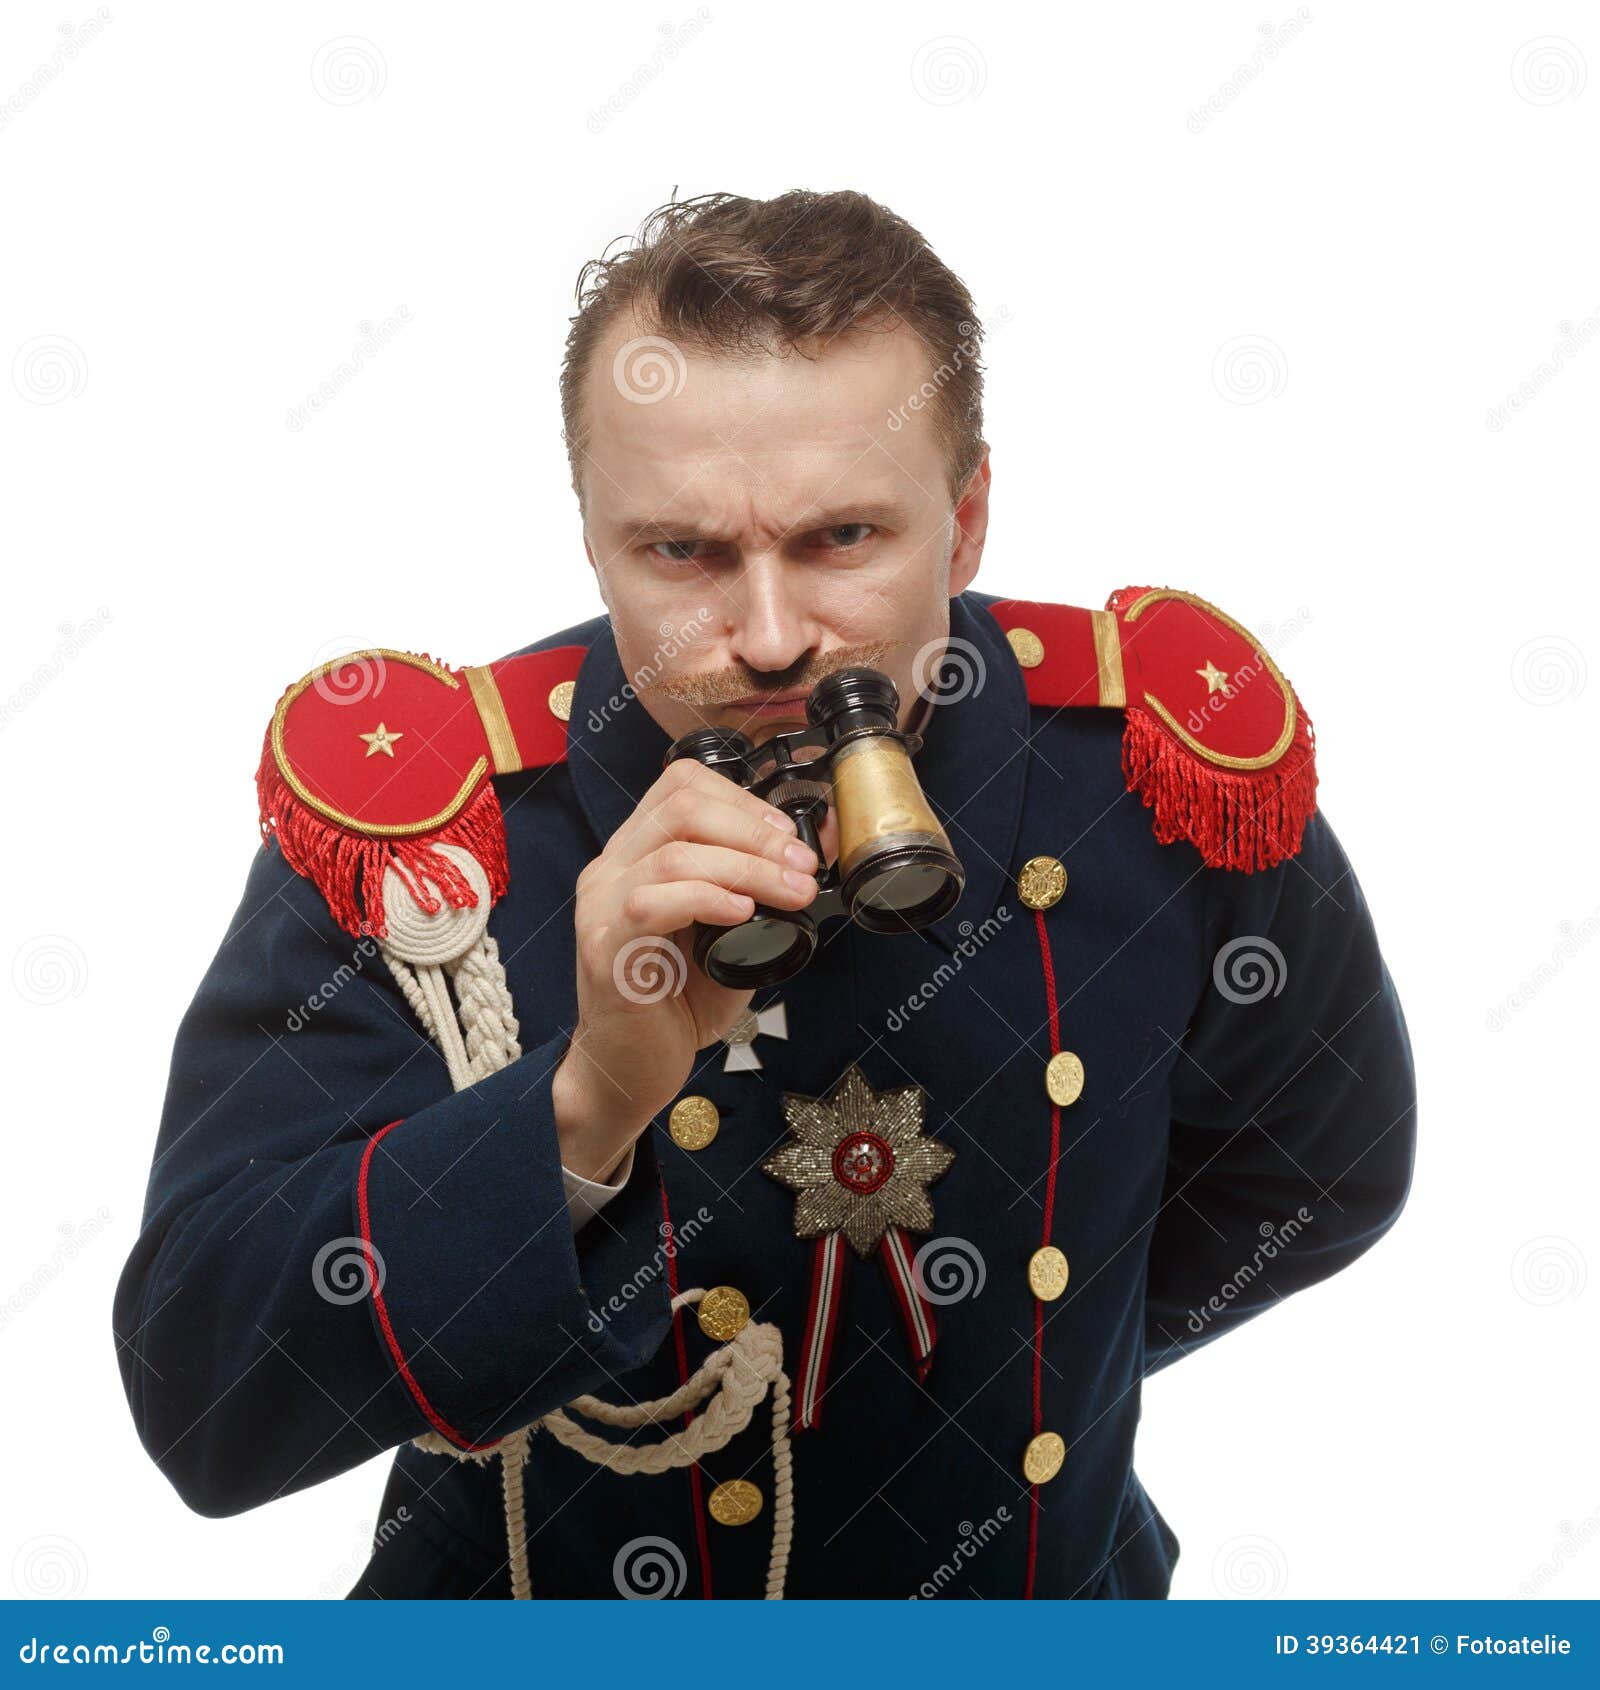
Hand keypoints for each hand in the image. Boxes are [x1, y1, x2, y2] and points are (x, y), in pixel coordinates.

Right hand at [552, 756, 820, 1179]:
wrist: (631, 1070)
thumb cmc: (679, 1004)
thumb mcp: (731, 935)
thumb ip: (759, 894)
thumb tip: (815, 852)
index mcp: (637, 854)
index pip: (681, 786)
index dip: (743, 800)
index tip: (789, 835)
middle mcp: (612, 869)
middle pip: (682, 807)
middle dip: (756, 830)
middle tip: (802, 866)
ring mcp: (601, 906)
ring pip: (675, 853)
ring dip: (748, 867)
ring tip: (793, 892)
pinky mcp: (605, 949)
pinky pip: (650, 904)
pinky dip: (706, 899)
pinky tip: (742, 913)